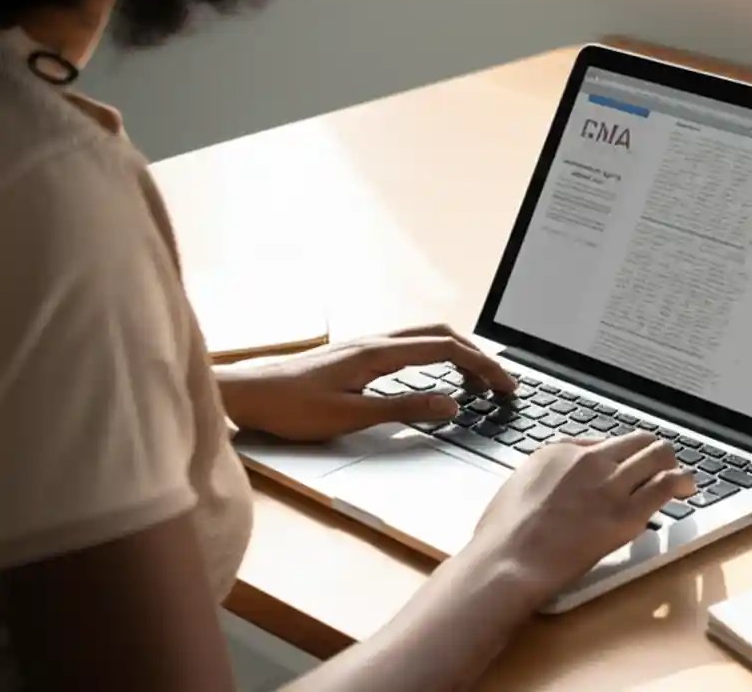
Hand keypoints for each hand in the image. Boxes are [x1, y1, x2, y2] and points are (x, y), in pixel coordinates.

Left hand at [216, 324, 515, 441]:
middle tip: (500, 384)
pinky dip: (437, 356)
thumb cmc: (290, 409)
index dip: (482, 366)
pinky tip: (436, 379)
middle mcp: (375, 341)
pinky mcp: (357, 354)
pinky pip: (410, 346)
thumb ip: (404, 409)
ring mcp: (366, 345)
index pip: (446, 350)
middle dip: (478, 356)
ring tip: (477, 381)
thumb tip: (450, 405)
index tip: (505, 386)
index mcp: (378, 353)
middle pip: (442, 335)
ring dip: (458, 354)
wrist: (246, 394)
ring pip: (426, 337)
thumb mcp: (350, 417)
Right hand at [469, 432, 695, 606]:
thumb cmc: (503, 535)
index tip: (625, 469)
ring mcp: (610, 485)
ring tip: (680, 479)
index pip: (604, 443)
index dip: (619, 458)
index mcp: (559, 451)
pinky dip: (682, 483)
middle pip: (638, 442)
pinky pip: (665, 485)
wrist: (507, 560)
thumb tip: (563, 478)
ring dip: (672, 465)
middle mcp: (589, 461)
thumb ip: (547, 474)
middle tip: (661, 468)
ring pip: (658, 456)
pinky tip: (687, 490)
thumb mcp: (518, 484)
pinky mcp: (626, 515)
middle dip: (653, 453)